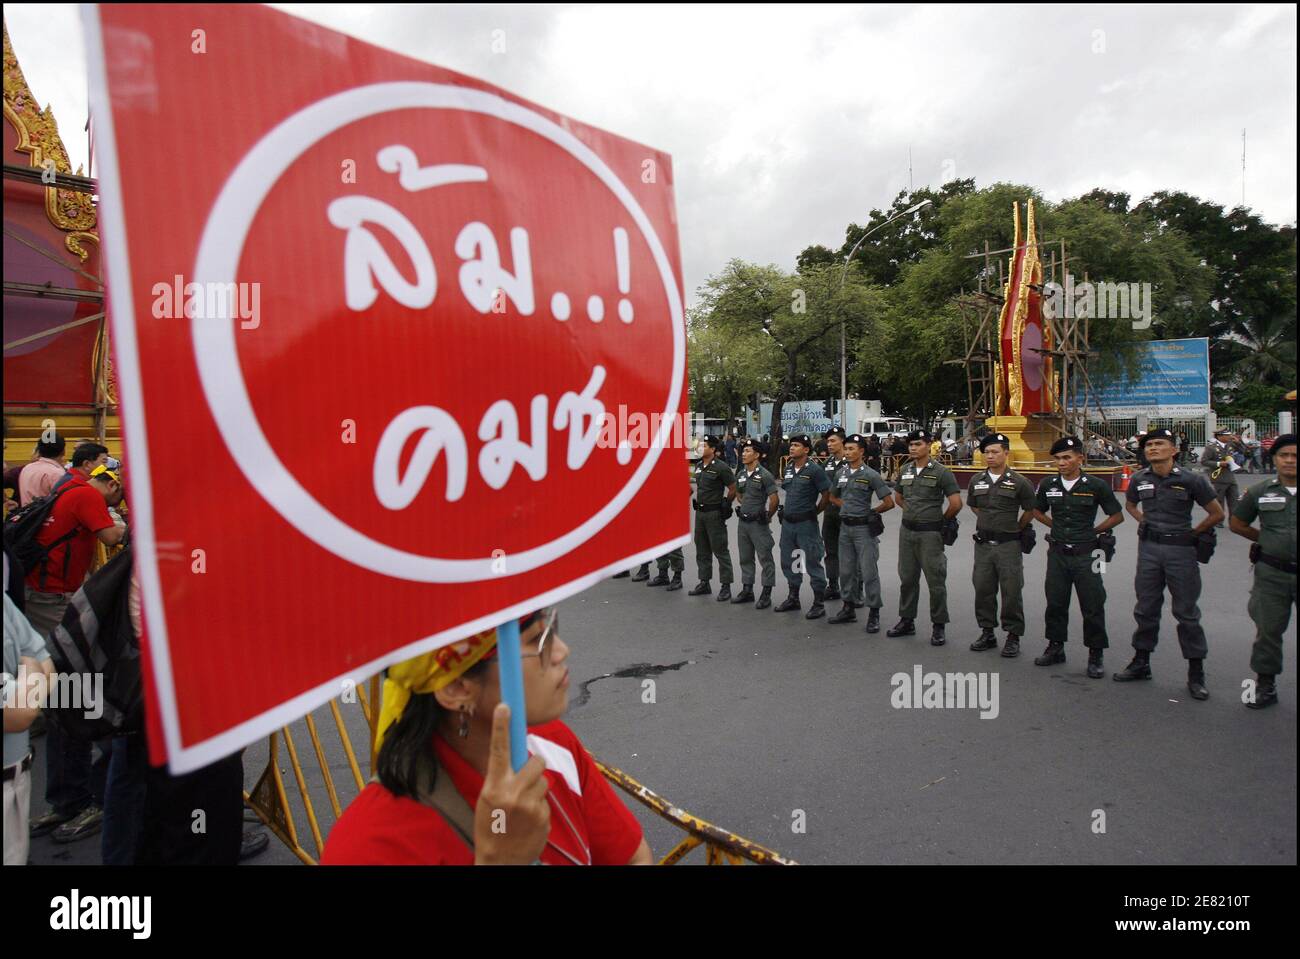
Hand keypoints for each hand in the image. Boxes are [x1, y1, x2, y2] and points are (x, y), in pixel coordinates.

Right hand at [474, 703, 550, 864]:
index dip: (501, 726)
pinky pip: (546, 800)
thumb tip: (517, 758)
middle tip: (525, 780)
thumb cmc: (491, 826)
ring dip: (537, 789)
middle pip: (536, 762)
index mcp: (494, 786)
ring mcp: (530, 806)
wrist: (500, 861)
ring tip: (523, 807)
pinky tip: (529, 821)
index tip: (505, 705)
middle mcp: (512, 793)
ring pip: (544, 781)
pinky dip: (540, 807)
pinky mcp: (544, 817)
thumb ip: (501, 778)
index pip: (498, 750)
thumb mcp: (487, 800)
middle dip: (534, 767)